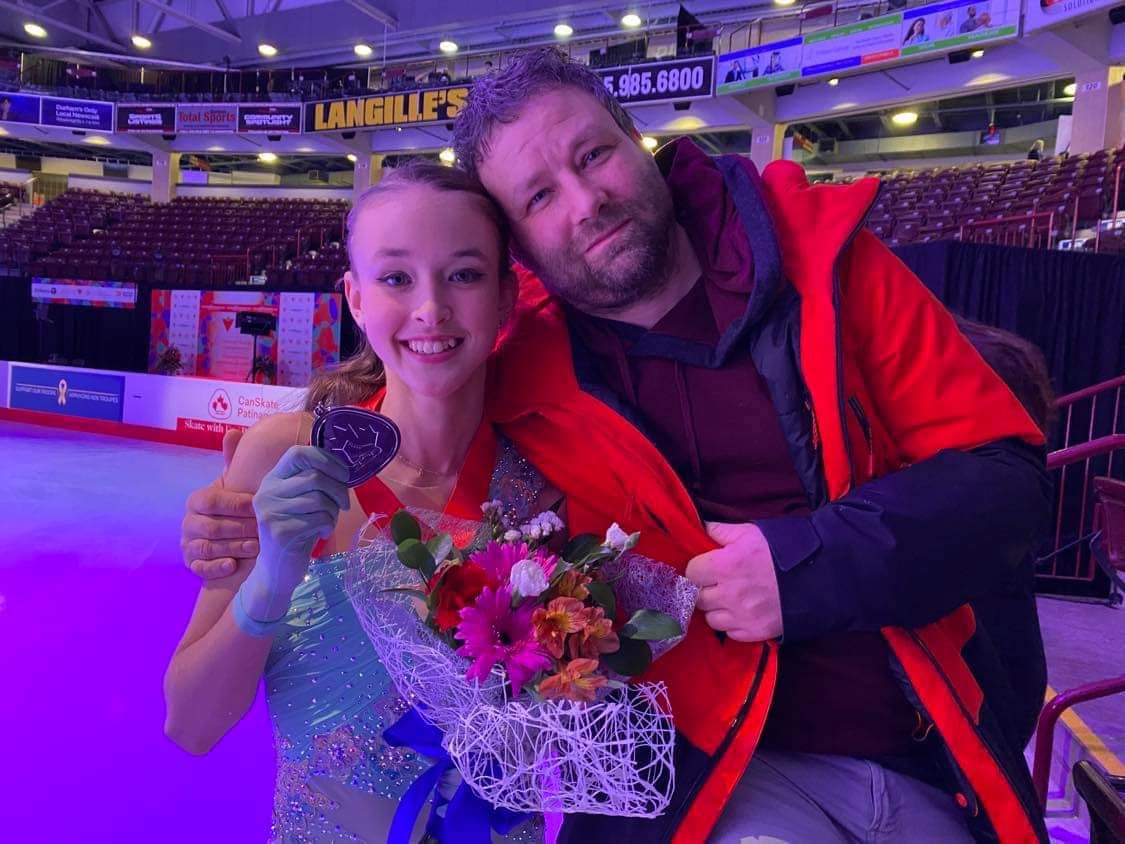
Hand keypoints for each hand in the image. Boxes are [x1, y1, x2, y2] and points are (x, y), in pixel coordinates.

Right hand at [182, 430, 257, 578]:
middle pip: (211, 526)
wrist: (237, 545)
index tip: (260, 506)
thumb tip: (233, 432)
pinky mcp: (192, 565)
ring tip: (256, 547)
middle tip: (263, 531)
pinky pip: (200, 568)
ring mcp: (188, 544)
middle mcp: (188, 522)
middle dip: (240, 529)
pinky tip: (233, 565)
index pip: (212, 500)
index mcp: (198, 500)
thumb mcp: (239, 487)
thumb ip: (235, 463)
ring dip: (234, 547)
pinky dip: (217, 567)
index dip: (236, 504)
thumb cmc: (240, 512)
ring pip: (207, 547)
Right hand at [240, 446, 350, 621]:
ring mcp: (271, 512)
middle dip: (339, 490)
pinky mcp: (280, 531)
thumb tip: (344, 469)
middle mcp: (267, 492)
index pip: (298, 453)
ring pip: (319, 499)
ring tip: (329, 520)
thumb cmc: (295, 530)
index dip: (326, 459)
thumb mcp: (300, 502)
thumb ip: (313, 483)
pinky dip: (328, 525)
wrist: (276, 569)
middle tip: (344, 505)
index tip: (343, 474)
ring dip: (334, 510)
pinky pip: (319, 519)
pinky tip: (323, 532)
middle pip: (315, 477)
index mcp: (272, 479)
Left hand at [686, 521, 782, 641]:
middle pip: (698, 597)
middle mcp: (729, 594)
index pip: (691, 572)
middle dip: (705, 589)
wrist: (819, 574)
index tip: (706, 567)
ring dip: (716, 609)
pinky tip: (742, 611)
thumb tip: (701, 528)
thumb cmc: (783, 549)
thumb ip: (721, 531)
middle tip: (717, 583)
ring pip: (711, 618)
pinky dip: (732, 624)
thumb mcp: (751, 532)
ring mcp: (741, 616)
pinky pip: (730, 633)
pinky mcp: (755, 632)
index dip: (698, 569)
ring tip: (730, 599)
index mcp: (724, 566)